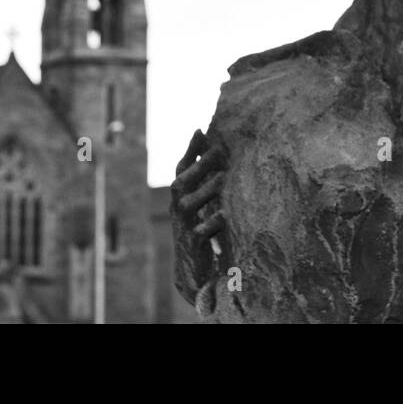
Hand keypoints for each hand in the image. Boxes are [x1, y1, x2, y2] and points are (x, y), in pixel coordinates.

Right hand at [170, 130, 227, 298]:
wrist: (192, 273)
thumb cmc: (198, 234)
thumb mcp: (199, 206)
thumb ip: (204, 183)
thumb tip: (215, 153)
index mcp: (179, 199)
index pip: (181, 170)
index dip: (189, 151)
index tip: (199, 130)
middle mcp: (178, 210)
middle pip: (182, 183)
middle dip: (198, 165)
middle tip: (218, 150)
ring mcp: (183, 227)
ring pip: (189, 205)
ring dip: (206, 190)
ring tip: (224, 176)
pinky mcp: (193, 246)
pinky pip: (200, 233)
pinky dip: (211, 223)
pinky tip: (224, 215)